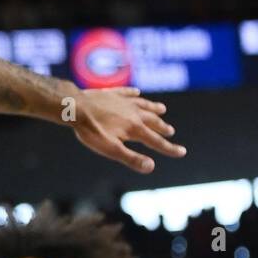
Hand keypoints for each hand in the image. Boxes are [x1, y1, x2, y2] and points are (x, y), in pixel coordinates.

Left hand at [70, 87, 185, 172]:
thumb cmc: (90, 130)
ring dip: (153, 108)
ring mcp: (122, 101)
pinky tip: (136, 91)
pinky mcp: (110, 93)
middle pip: (152, 121)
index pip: (156, 141)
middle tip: (170, 131)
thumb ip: (131, 158)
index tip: (182, 152)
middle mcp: (133, 113)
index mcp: (135, 128)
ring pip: (143, 104)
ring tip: (162, 109)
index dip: (170, 148)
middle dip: (162, 127)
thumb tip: (151, 166)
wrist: (74, 107)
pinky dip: (133, 93)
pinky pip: (126, 92)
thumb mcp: (110, 149)